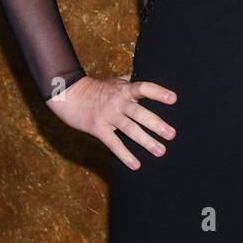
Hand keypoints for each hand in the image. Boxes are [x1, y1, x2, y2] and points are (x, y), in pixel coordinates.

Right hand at [45, 74, 177, 169]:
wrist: (68, 94)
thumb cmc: (94, 88)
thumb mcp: (113, 81)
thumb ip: (129, 82)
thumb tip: (144, 77)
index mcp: (124, 89)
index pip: (144, 88)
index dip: (158, 93)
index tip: (173, 99)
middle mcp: (117, 101)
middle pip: (139, 113)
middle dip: (156, 124)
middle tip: (171, 134)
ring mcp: (107, 115)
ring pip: (129, 129)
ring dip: (146, 141)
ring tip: (160, 151)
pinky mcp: (98, 128)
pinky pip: (113, 143)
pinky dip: (125, 155)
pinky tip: (136, 165)